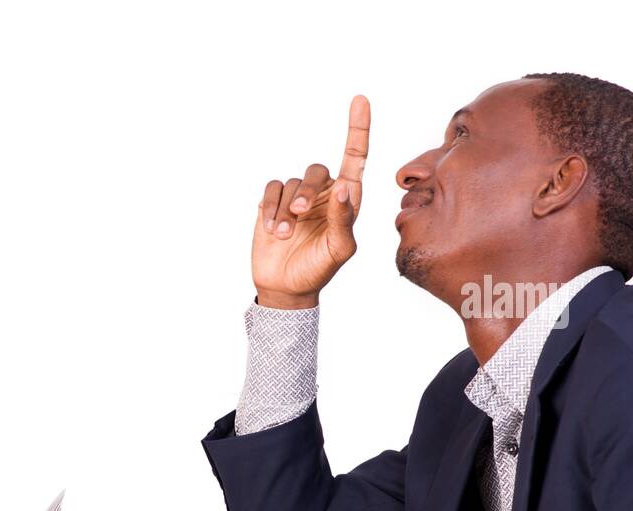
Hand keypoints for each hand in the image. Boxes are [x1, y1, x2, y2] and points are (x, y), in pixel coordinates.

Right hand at [252, 95, 369, 308]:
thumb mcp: (339, 249)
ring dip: (285, 210)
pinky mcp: (273, 204)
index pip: (355, 158)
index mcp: (347, 200)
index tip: (360, 101)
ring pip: (291, 182)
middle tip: (299, 214)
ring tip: (284, 235)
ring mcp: (297, 198)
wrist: (286, 288)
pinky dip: (271, 209)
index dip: (358, 129)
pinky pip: (271, 190)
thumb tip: (343, 187)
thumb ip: (343, 219)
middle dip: (306, 191)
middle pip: (317, 170)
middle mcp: (323, 194)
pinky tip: (273, 230)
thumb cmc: (319, 270)